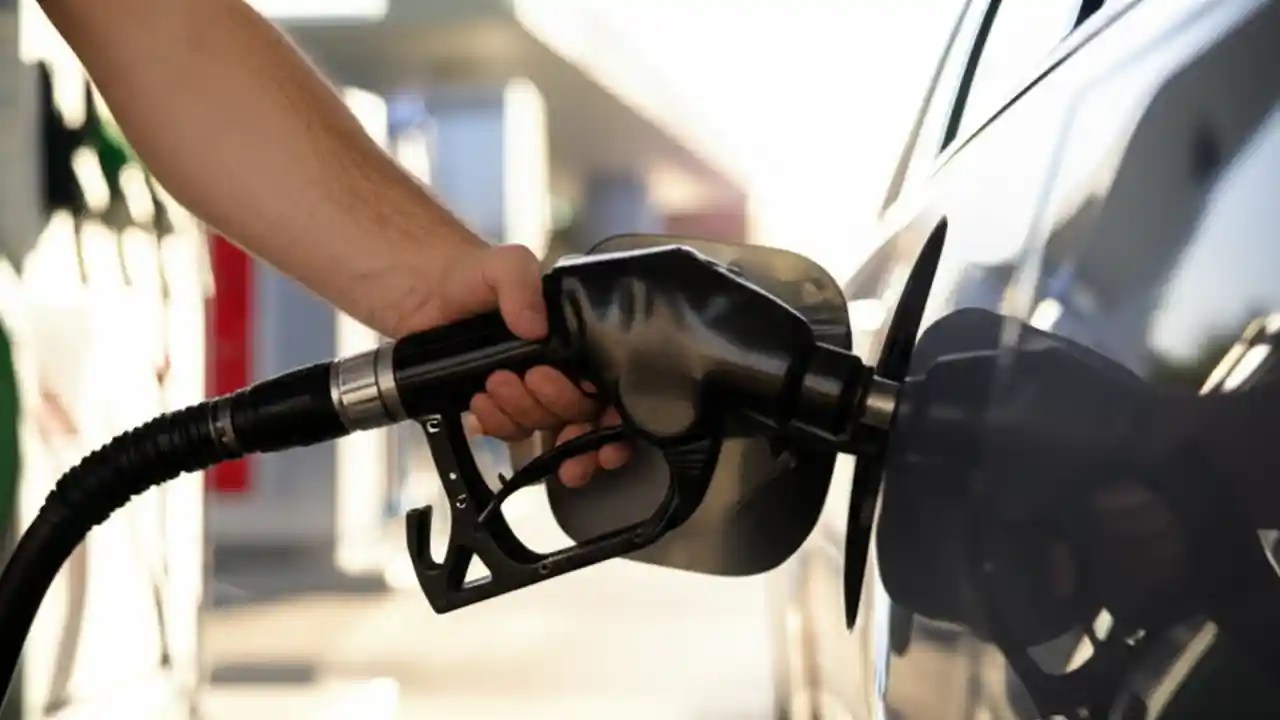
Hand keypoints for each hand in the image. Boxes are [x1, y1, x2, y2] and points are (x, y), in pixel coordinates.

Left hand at [389, 243, 630, 485]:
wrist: (421, 290)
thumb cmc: (471, 274)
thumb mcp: (504, 263)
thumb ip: (521, 282)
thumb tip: (536, 327)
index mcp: (576, 338)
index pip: (609, 384)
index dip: (613, 416)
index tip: (598, 426)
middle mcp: (560, 367)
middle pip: (580, 413)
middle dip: (558, 404)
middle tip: (532, 378)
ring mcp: (529, 390)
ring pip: (544, 425)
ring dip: (522, 411)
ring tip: (496, 380)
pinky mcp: (499, 406)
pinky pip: (510, 431)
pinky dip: (497, 422)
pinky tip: (480, 401)